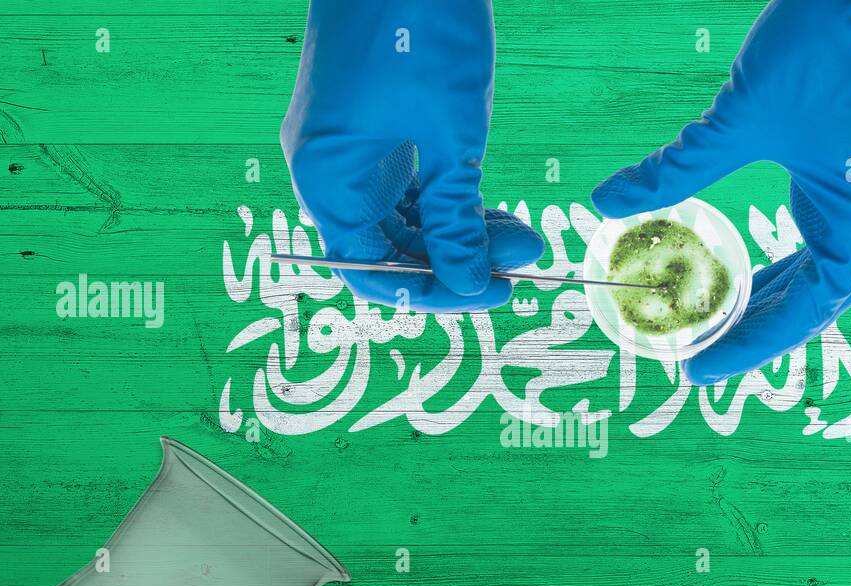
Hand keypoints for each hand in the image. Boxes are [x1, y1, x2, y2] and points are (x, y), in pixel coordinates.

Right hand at [281, 0, 543, 310]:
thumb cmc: (418, 27)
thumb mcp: (450, 137)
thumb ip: (455, 218)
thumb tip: (468, 284)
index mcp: (328, 180)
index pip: (371, 271)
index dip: (430, 293)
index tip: (489, 293)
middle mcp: (329, 170)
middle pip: (389, 248)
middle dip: (456, 260)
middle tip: (521, 263)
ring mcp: (349, 146)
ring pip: (403, 218)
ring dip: (460, 231)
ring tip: (522, 233)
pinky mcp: (371, 126)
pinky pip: (406, 184)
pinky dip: (449, 200)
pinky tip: (495, 208)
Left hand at [592, 0, 850, 382]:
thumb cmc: (819, 48)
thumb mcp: (737, 120)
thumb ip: (675, 169)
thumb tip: (606, 199)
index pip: (801, 314)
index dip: (746, 348)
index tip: (695, 370)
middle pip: (815, 305)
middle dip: (754, 332)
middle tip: (696, 356)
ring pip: (824, 279)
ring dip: (772, 302)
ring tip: (716, 328)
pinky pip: (831, 246)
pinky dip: (791, 267)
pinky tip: (751, 281)